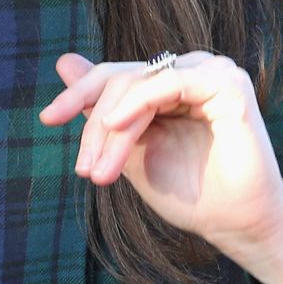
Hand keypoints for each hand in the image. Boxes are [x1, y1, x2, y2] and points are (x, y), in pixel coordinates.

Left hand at [40, 51, 282, 283]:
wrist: (235, 223)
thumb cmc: (189, 190)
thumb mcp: (131, 148)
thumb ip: (101, 110)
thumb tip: (63, 60)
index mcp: (165, 82)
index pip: (113, 76)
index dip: (78, 94)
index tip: (47, 119)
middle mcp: (186, 69)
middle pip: (120, 79)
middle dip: (95, 125)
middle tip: (86, 171)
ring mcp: (208, 69)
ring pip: (137, 83)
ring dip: (112, 127)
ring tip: (102, 172)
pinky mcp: (226, 81)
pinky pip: (167, 81)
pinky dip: (138, 103)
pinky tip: (118, 127)